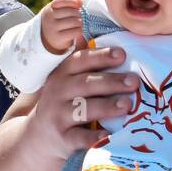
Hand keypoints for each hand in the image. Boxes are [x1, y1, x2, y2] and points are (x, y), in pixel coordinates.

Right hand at [25, 45, 139, 165]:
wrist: (37, 138)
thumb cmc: (60, 104)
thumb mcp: (64, 81)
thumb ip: (78, 61)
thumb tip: (84, 31)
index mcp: (61, 75)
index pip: (80, 61)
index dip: (100, 56)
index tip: (122, 54)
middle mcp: (58, 93)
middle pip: (85, 84)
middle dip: (110, 81)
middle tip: (133, 81)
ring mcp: (59, 116)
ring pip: (83, 109)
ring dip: (106, 106)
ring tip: (127, 105)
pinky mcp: (62, 139)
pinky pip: (80, 137)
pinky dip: (94, 136)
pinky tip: (108, 134)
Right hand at [40, 0, 82, 54]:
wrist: (47, 37)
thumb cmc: (57, 20)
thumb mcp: (58, 10)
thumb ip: (68, 3)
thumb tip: (80, 2)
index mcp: (50, 8)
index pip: (62, 1)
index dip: (73, 1)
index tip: (80, 4)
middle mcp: (49, 17)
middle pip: (71, 12)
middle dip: (80, 13)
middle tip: (82, 16)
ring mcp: (52, 27)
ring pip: (74, 22)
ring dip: (81, 22)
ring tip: (82, 23)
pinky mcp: (58, 37)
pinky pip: (74, 32)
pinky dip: (80, 30)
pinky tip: (80, 31)